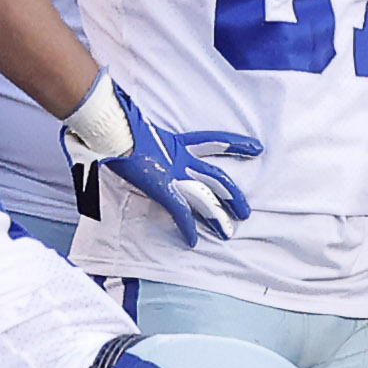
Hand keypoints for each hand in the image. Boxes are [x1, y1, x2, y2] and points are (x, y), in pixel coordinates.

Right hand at [61, 73, 259, 245]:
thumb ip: (136, 134)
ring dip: (217, 217)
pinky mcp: (163, 188)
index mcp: (174, 143)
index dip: (236, 145)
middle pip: (216, 178)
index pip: (213, 142)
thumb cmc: (115, 125)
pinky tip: (192, 241)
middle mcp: (179, 159)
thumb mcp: (131, 128)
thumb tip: (120, 131)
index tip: (256, 148)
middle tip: (245, 211)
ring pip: (205, 198)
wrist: (111, 128)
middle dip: (232, 195)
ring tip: (228, 232)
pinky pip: (180, 212)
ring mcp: (173, 174)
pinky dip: (187, 228)